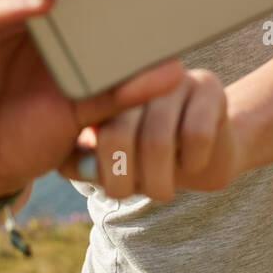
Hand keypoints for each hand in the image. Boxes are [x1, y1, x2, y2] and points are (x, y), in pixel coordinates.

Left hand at [58, 67, 239, 199]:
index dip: (101, 168)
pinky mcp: (209, 87)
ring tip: (163, 191)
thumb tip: (63, 164)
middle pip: (118, 135)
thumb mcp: (112, 164)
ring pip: (156, 139)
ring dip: (159, 181)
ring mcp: (171, 77)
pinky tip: (193, 165)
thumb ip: (82, 162)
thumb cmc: (151, 160)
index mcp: (104, 90)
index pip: (87, 130)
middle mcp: (134, 77)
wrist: (207, 156)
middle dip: (125, 180)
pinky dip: (192, 163)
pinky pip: (196, 135)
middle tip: (136, 195)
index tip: (117, 187)